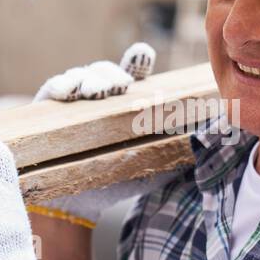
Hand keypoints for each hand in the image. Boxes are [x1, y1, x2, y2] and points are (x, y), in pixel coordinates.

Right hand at [28, 42, 174, 227]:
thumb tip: (211, 136)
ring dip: (89, 80)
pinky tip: (67, 93)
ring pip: (81, 76)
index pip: (132, 75)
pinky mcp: (48, 109)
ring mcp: (72, 101)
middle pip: (106, 72)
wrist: (76, 203)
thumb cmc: (115, 181)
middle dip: (113, 75)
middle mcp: (98, 97)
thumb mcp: (150, 163)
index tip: (142, 56)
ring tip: (95, 92)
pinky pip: (53, 89)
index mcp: (124, 103)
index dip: (137, 61)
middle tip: (118, 85)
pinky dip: (61, 86)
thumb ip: (176, 148)